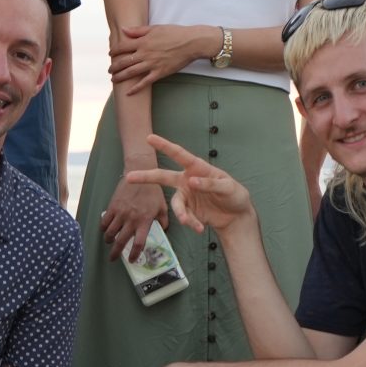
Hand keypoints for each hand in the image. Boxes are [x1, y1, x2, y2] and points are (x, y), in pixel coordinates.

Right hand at [97, 167, 166, 260]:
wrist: (139, 173)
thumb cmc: (153, 191)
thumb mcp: (163, 206)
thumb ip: (163, 221)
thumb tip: (163, 231)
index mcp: (144, 221)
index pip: (138, 243)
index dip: (134, 254)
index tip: (132, 260)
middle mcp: (131, 219)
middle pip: (121, 242)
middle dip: (116, 253)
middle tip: (114, 258)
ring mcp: (120, 213)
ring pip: (110, 233)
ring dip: (109, 240)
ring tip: (110, 242)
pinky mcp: (112, 206)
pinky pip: (104, 221)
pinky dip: (104, 228)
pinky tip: (106, 229)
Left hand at [108, 23, 213, 92]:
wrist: (191, 43)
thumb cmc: (174, 33)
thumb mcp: (155, 28)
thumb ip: (137, 30)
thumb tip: (123, 30)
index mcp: (143, 41)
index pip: (122, 47)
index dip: (114, 51)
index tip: (110, 54)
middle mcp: (145, 53)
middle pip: (124, 61)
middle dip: (114, 66)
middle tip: (109, 70)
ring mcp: (152, 64)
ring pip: (131, 72)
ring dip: (120, 77)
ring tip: (113, 79)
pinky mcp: (160, 73)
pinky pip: (145, 82)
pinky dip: (136, 88)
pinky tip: (128, 92)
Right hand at [128, 133, 255, 235]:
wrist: (236, 217)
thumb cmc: (235, 195)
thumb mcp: (228, 187)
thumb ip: (210, 184)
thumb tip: (191, 182)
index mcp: (197, 168)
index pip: (179, 154)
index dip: (164, 146)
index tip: (149, 138)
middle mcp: (188, 180)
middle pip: (163, 177)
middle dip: (146, 177)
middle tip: (129, 177)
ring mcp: (187, 196)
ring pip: (176, 204)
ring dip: (182, 214)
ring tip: (190, 223)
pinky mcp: (189, 211)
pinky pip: (184, 217)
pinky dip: (192, 223)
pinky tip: (200, 228)